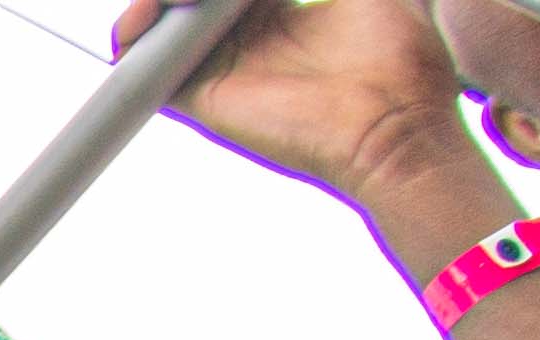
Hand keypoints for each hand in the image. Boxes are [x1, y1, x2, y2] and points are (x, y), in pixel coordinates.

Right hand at [129, 0, 506, 220]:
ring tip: (167, 0)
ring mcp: (224, 70)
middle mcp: (249, 41)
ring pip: (170, 29)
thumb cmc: (400, 62)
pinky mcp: (206, 97)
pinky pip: (156, 69)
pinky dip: (139, 45)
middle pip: (196, 5)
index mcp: (287, 13)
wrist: (393, 127)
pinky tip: (143, 25)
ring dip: (155, 7)